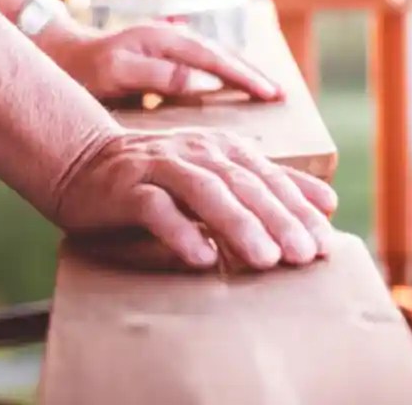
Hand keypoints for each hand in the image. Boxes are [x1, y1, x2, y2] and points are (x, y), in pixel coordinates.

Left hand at [42, 22, 282, 101]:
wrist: (58, 55)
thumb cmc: (83, 70)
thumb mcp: (116, 73)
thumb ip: (157, 75)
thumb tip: (203, 81)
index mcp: (164, 40)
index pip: (215, 60)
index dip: (244, 78)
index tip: (270, 95)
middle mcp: (171, 37)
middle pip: (222, 55)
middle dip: (253, 75)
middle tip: (282, 96)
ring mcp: (168, 45)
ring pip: (215, 57)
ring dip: (243, 73)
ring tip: (269, 91)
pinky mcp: (163, 56)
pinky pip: (203, 63)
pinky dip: (224, 73)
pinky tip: (235, 87)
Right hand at [52, 128, 337, 269]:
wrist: (83, 161)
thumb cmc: (159, 176)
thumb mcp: (218, 174)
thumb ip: (269, 185)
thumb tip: (328, 203)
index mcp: (224, 151)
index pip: (270, 181)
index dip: (299, 211)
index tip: (324, 244)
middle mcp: (198, 154)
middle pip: (245, 187)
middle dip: (278, 221)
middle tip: (305, 255)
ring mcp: (162, 168)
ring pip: (207, 194)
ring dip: (238, 225)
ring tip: (266, 259)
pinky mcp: (128, 188)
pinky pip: (157, 209)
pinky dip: (180, 232)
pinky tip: (202, 258)